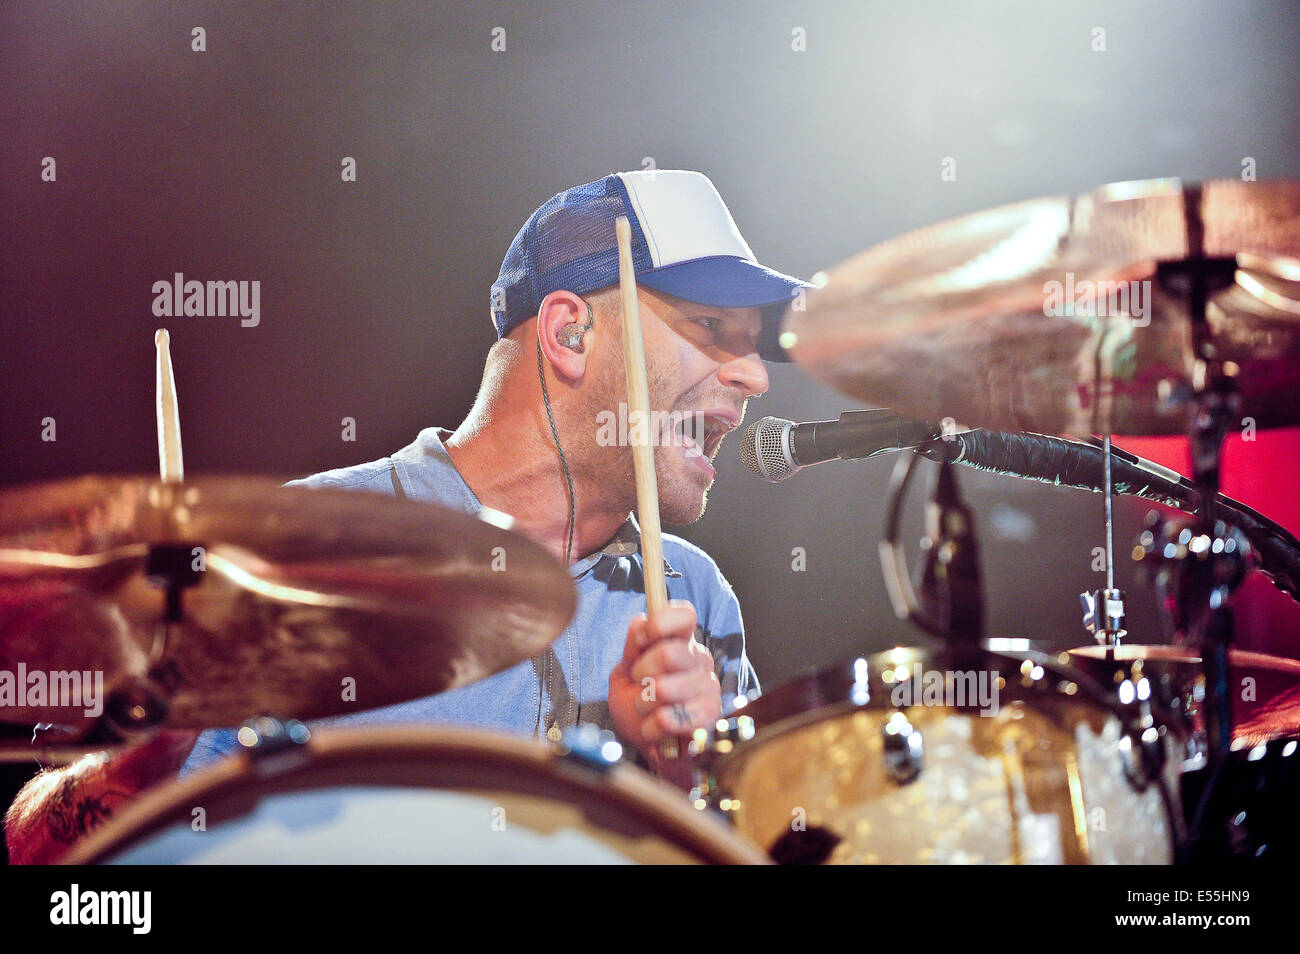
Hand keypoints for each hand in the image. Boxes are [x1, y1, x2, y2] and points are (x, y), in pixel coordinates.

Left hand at [608, 600, 721, 788]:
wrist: (651, 750)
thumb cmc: (638, 710)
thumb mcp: (624, 676)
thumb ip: (631, 650)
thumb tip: (640, 619)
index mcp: (681, 644)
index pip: (685, 616)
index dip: (660, 623)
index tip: (640, 640)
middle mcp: (699, 661)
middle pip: (669, 653)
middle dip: (641, 673)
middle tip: (639, 687)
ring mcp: (709, 688)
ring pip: (666, 688)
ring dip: (644, 704)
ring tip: (645, 712)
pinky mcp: (710, 717)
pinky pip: (671, 717)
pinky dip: (652, 727)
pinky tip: (653, 729)